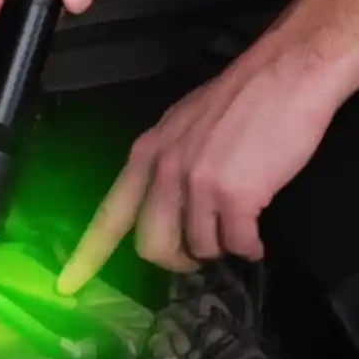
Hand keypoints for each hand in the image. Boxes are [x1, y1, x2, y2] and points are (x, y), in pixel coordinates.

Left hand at [55, 46, 337, 294]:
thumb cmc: (247, 95)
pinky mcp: (235, 196)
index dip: (89, 255)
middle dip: (178, 261)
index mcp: (148, 152)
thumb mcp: (188, 123)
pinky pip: (237, 244)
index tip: (69, 284)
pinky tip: (257, 240)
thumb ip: (171, 159)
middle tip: (199, 257)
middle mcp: (165, 170)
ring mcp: (199, 184)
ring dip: (221, 248)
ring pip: (200, 247)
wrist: (288, 74)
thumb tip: (174, 197)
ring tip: (241, 231)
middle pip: (153, 245)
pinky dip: (249, 248)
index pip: (111, 213)